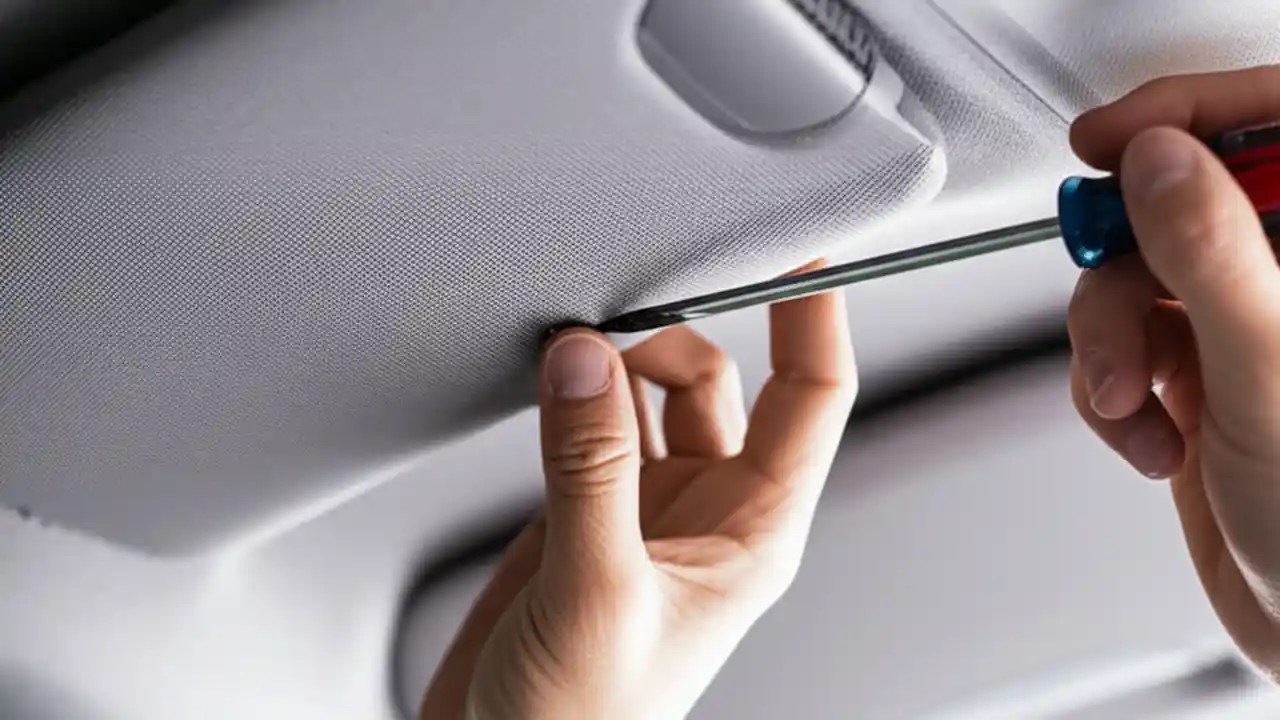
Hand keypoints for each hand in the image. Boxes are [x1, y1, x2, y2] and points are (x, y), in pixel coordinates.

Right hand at [420, 281, 856, 718]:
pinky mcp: (581, 511)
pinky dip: (569, 389)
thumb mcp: (598, 592)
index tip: (793, 246)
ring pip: (651, 392)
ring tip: (565, 350)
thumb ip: (591, 467)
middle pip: (720, 376)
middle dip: (676, 330)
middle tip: (613, 310)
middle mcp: (707, 514)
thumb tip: (586, 359)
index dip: (813, 317)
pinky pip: (589, 422)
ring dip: (615, 359)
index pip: (812, 398)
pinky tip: (543, 378)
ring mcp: (643, 509)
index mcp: (751, 536)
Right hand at [1067, 66, 1279, 675]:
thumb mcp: (1270, 375)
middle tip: (1115, 298)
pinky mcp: (1199, 375)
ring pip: (1135, 277)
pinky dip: (1109, 389)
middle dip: (1124, 262)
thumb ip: (1213, 256)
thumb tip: (1160, 162)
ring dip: (1107, 341)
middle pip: (1178, 202)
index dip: (1189, 112)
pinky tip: (1148, 433)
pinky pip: (1119, 342)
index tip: (1114, 138)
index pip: (1274, 126)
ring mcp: (1244, 328)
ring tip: (1130, 400)